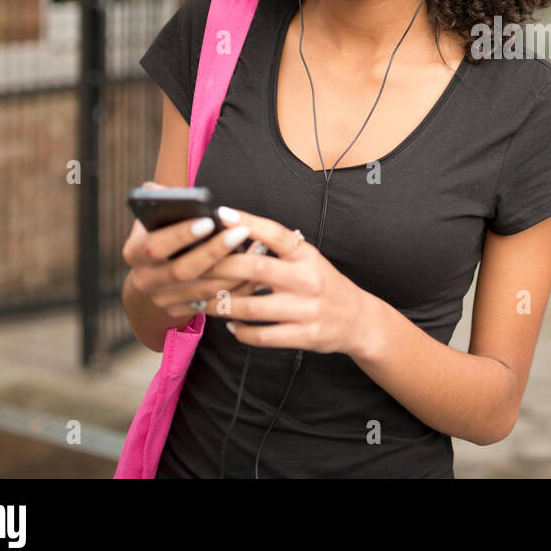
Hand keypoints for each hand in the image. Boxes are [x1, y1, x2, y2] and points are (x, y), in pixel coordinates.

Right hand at [121, 181, 260, 319]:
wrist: (154, 275)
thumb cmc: (162, 236)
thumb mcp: (156, 219)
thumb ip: (161, 203)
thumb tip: (162, 190)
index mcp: (134, 253)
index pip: (154, 246)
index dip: (180, 235)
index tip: (208, 220)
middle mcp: (144, 280)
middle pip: (182, 270)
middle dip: (213, 251)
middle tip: (240, 232)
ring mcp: (161, 300)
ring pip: (203, 289)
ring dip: (232, 270)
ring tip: (257, 247)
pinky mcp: (179, 312)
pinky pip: (214, 303)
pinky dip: (237, 287)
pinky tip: (255, 269)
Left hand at [199, 207, 375, 356]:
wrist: (358, 319)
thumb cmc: (324, 285)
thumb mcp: (308, 260)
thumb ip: (278, 251)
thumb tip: (234, 235)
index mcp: (307, 256)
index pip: (276, 233)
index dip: (249, 223)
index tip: (222, 214)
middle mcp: (308, 280)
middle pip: (255, 269)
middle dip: (219, 268)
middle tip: (192, 268)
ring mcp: (306, 310)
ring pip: (252, 307)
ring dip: (220, 305)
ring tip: (200, 301)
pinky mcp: (304, 336)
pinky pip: (262, 336)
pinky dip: (241, 332)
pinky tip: (230, 325)